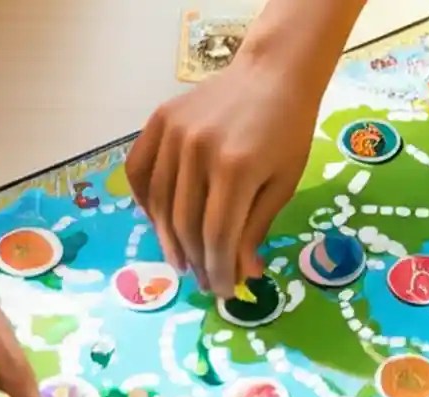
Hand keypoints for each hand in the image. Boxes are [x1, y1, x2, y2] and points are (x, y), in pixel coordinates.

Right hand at [126, 54, 314, 296]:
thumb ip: (256, 228)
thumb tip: (243, 274)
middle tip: (205, 281)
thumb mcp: (283, 183)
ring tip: (183, 262)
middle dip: (197, 262)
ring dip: (169, 240)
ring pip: (161, 204)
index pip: (218, 236)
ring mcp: (175, 133)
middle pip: (187, 225)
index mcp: (237, 168)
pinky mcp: (160, 120)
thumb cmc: (288, 131)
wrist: (272, 73)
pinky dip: (146, 202)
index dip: (219, 270)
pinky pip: (141, 171)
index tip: (224, 292)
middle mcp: (199, 150)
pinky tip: (160, 222)